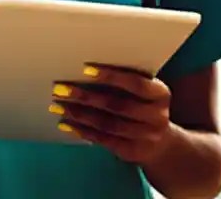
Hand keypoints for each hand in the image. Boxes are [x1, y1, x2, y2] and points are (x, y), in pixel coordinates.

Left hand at [49, 64, 172, 164]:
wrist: (162, 145)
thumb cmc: (144, 107)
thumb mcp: (145, 92)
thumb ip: (126, 82)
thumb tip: (86, 69)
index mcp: (161, 94)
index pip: (136, 83)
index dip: (111, 76)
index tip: (86, 69)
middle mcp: (156, 116)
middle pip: (118, 105)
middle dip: (86, 96)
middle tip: (60, 88)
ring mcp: (146, 137)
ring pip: (107, 124)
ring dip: (80, 114)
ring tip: (58, 105)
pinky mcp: (132, 151)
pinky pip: (103, 140)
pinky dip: (83, 131)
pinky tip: (66, 123)